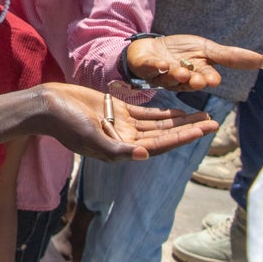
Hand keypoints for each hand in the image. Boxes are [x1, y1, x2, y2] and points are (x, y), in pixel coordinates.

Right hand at [43, 84, 218, 161]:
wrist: (48, 106)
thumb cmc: (66, 124)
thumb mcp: (91, 139)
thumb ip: (117, 150)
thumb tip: (144, 155)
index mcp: (122, 150)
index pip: (160, 145)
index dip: (183, 137)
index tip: (203, 129)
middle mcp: (127, 139)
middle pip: (165, 134)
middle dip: (189, 129)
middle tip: (213, 122)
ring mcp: (123, 124)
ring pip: (159, 123)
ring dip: (180, 120)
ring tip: (203, 115)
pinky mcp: (116, 110)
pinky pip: (145, 113)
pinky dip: (163, 112)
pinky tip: (179, 109)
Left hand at [126, 35, 262, 91]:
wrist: (149, 48)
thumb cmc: (181, 50)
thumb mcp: (209, 49)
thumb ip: (236, 58)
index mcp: (197, 73)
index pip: (206, 76)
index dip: (209, 77)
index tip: (213, 79)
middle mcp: (181, 78)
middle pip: (187, 81)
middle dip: (191, 80)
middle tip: (195, 78)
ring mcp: (162, 74)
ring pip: (169, 77)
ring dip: (173, 73)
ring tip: (176, 70)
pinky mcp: (145, 66)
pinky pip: (149, 67)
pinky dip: (154, 65)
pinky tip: (158, 63)